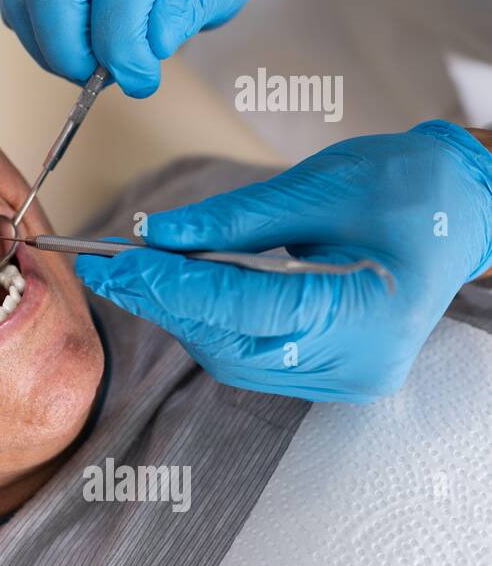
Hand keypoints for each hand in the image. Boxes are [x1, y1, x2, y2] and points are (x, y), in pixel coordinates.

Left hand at [75, 121, 491, 401]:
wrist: (471, 208)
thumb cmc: (414, 187)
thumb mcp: (321, 187)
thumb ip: (234, 220)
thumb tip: (154, 234)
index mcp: (372, 315)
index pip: (249, 310)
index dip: (176, 288)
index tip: (118, 263)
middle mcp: (360, 364)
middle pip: (233, 346)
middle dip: (165, 305)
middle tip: (109, 268)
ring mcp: (347, 378)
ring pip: (234, 359)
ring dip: (181, 316)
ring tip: (136, 274)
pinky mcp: (331, 372)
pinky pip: (253, 356)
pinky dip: (210, 323)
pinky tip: (180, 290)